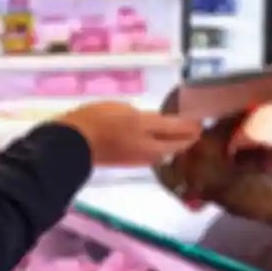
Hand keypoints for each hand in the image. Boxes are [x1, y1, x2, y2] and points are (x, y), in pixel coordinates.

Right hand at [54, 101, 201, 166]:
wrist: (71, 144)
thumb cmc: (91, 119)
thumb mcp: (118, 107)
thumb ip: (138, 115)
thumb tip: (149, 123)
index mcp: (143, 125)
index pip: (175, 126)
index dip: (190, 125)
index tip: (200, 121)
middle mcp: (146, 144)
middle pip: (176, 145)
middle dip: (188, 139)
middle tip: (196, 131)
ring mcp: (139, 157)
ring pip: (165, 153)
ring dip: (176, 146)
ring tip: (181, 138)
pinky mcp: (130, 163)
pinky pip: (153, 157)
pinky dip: (162, 151)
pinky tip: (161, 146)